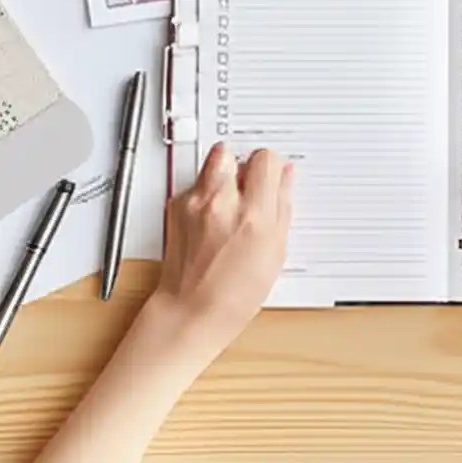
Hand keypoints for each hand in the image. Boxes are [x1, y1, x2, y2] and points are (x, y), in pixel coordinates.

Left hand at [156, 143, 293, 346]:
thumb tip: (285, 178)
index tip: (272, 177)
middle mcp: (221, 202)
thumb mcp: (275, 252)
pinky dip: (205, 192)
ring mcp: (195, 202)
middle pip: (235, 153)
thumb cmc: (234, 293)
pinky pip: (196, 183)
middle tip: (250, 187)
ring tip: (230, 199)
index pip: (266, 159)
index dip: (272, 167)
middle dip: (245, 165)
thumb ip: (282, 207)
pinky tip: (212, 216)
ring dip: (224, 171)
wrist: (192, 310)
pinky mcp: (176, 206)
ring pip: (213, 161)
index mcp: (253, 215)